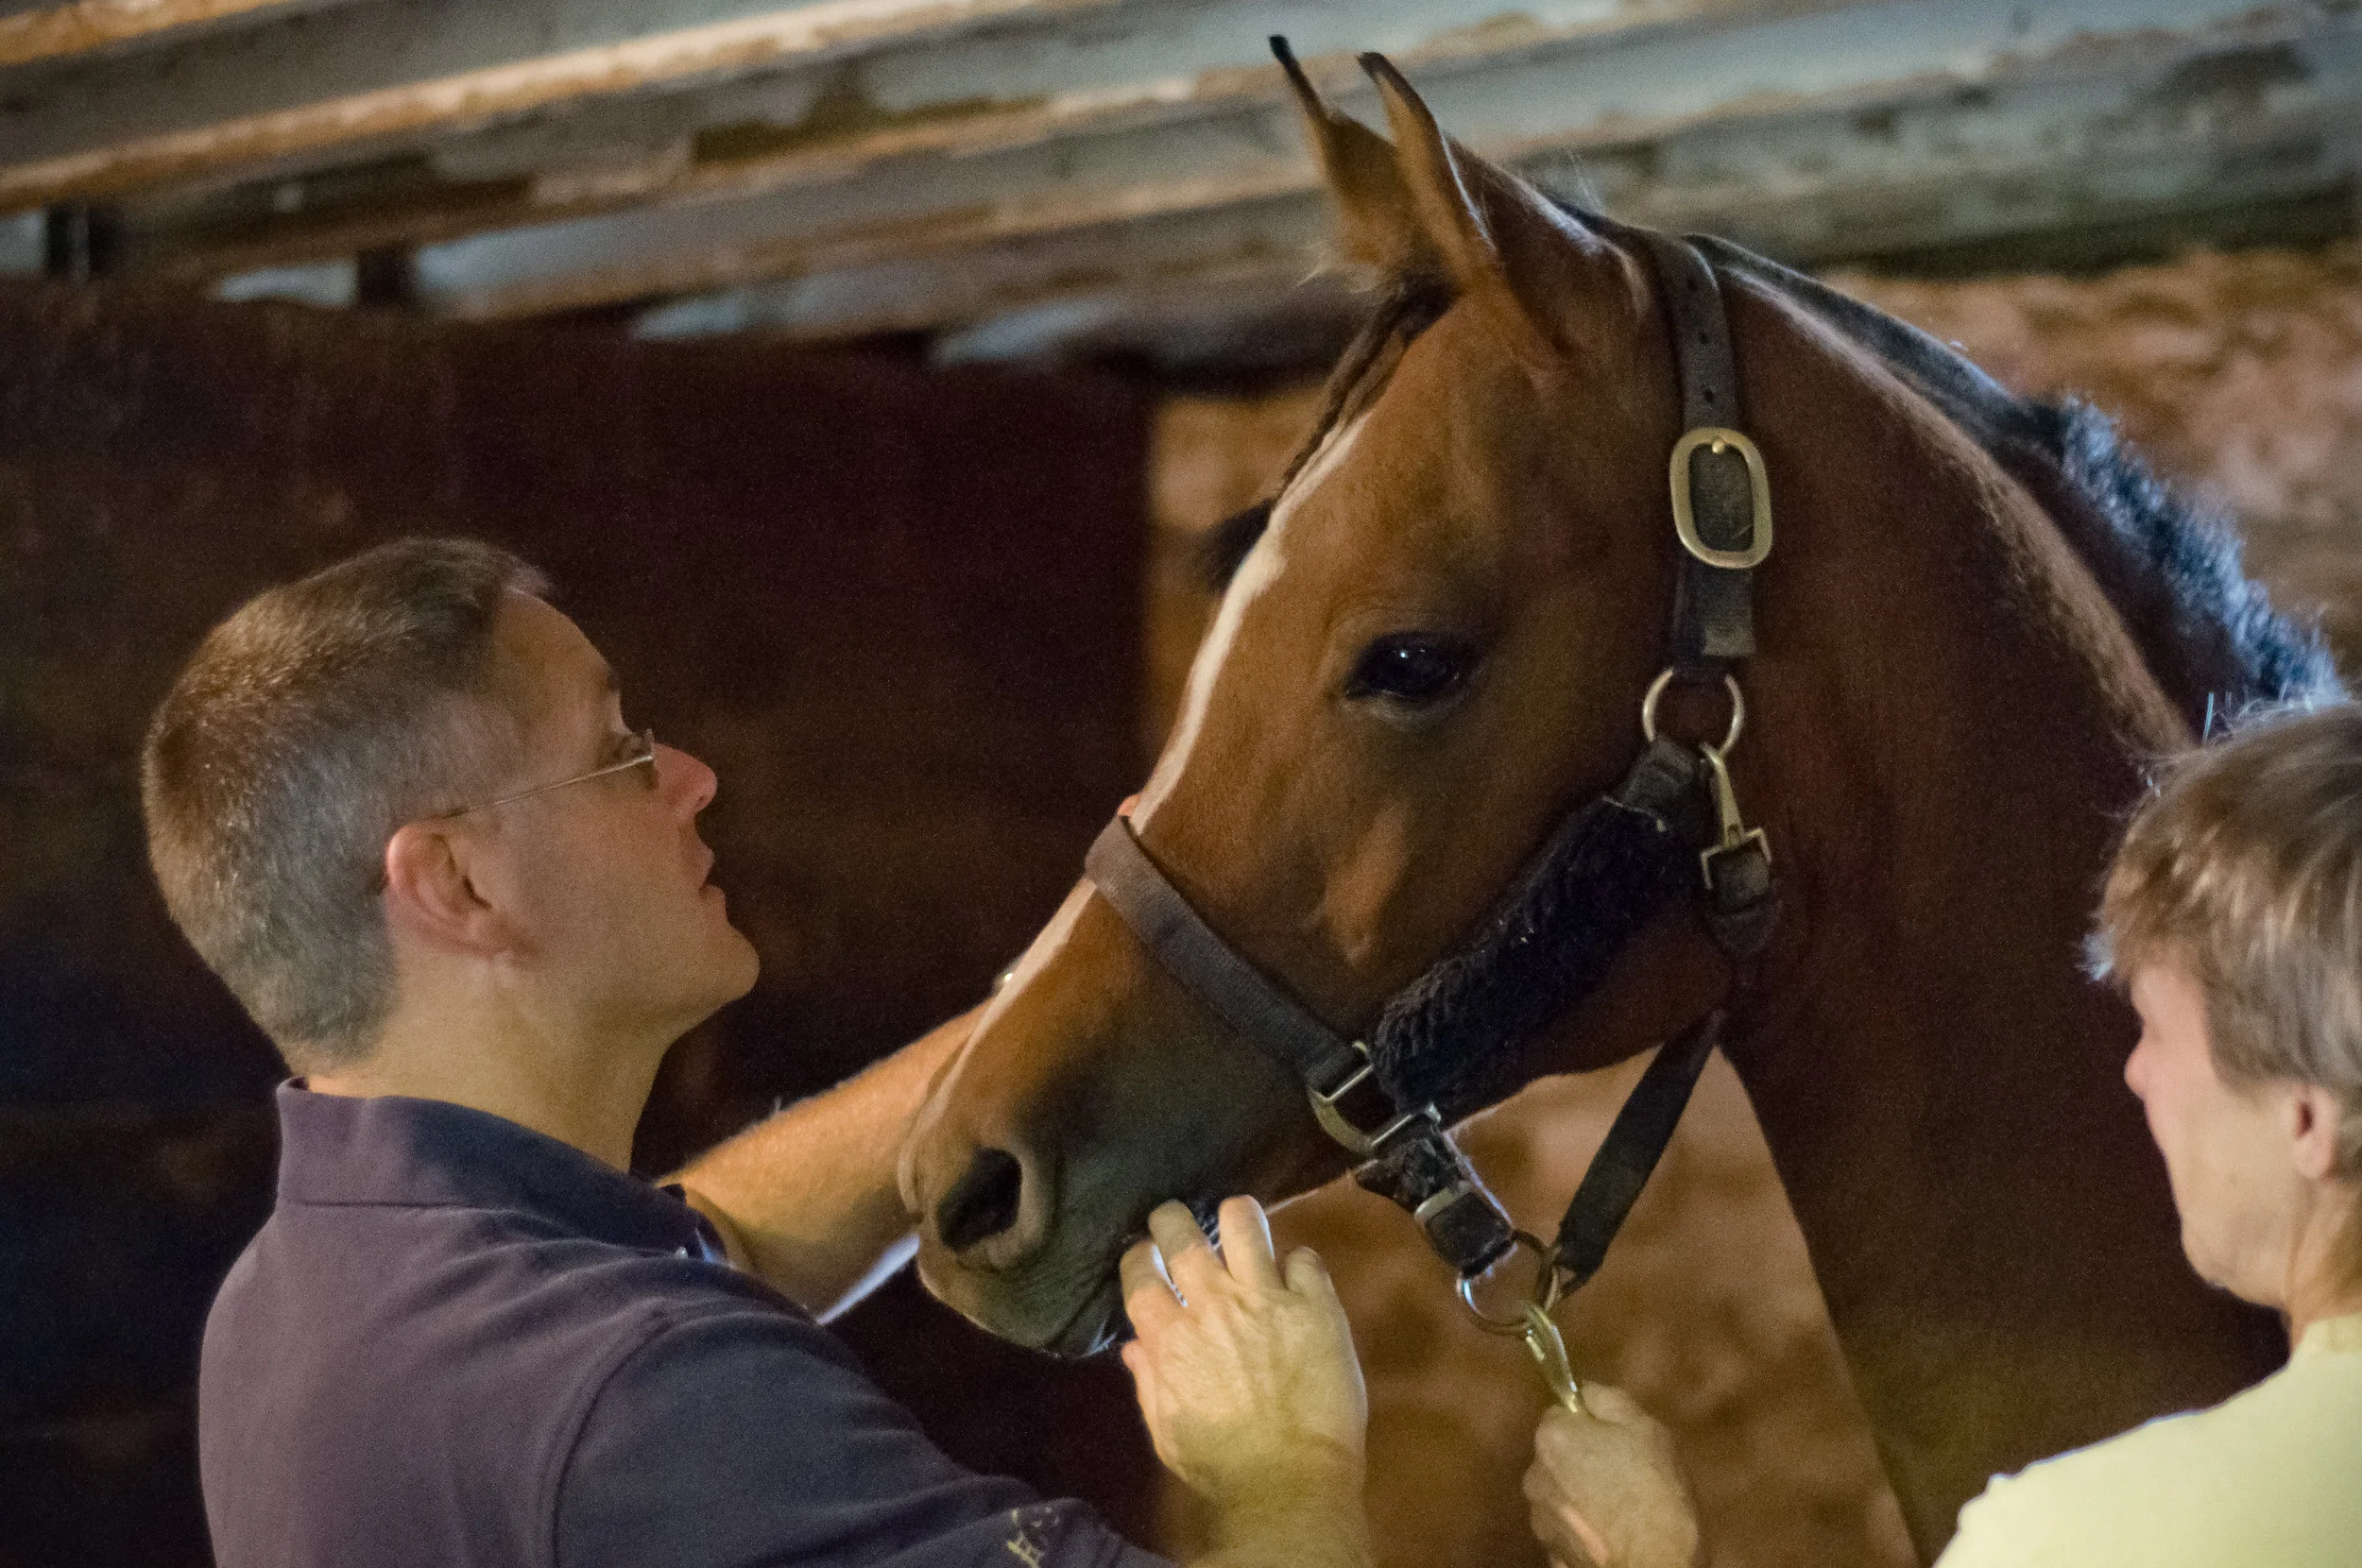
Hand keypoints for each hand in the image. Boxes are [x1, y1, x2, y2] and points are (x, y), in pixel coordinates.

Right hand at [1118, 1197, 1367, 1523]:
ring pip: (1245, 1223)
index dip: (1140, 1255)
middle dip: (1174, 1218)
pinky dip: (1298, 1262)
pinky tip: (1296, 1276)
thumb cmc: (1221, 1467)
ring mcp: (1267, 1298)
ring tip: (1239, 1222)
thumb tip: (1136, 1346)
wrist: (1291, 1484)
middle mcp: (1214, 1305)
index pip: (1141, 1271)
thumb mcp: (1166, 1432)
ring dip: (1237, 1218)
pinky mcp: (1315, 1305)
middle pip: (1183, 1233)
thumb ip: (1149, 1382)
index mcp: (1172, 1337)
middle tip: (1180, 1222)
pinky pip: (1305, 1257)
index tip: (1147, 1255)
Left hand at [1524, 1387, 1702, 1567]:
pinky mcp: (1548, 1549)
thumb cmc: (1653, 1492)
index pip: (1561, 1414)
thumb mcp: (1645, 1429)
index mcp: (1552, 1437)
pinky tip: (1609, 1533)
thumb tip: (1586, 1391)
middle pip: (1558, 1454)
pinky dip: (1582, 1527)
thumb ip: (1609, 1399)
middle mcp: (1534, 1474)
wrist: (1653, 1565)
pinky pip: (1565, 1526)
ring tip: (1619, 1508)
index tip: (1617, 1440)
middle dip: (1583, 1459)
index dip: (1590, 1424)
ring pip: (1560, 1491)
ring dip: (1580, 1494)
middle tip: (1624, 1473)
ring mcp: (1538, 1516)